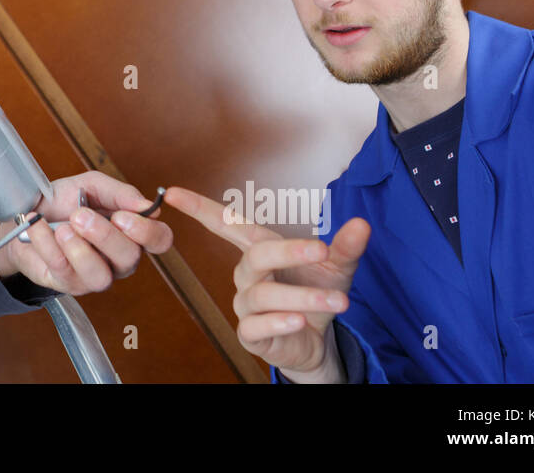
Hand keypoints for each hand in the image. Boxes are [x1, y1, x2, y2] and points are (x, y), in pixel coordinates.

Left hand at [0, 171, 171, 294]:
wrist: (27, 213)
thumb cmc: (64, 201)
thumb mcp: (92, 185)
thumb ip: (120, 193)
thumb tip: (148, 205)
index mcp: (131, 233)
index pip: (159, 240)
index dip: (148, 232)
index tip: (122, 216)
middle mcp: (118, 259)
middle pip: (129, 258)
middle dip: (105, 236)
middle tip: (81, 215)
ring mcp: (93, 275)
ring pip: (101, 277)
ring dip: (79, 249)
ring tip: (63, 228)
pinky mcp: (67, 283)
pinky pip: (63, 269)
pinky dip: (48, 243)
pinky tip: (39, 226)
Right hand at [163, 186, 369, 381]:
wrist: (320, 340)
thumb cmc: (317, 293)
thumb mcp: (336, 268)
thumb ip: (345, 247)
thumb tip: (362, 225)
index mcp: (261, 250)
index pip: (226, 224)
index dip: (199, 208)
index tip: (172, 193)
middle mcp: (247, 275)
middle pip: (256, 255)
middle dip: (289, 252)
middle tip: (321, 251)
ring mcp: (246, 304)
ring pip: (263, 294)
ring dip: (303, 296)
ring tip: (338, 300)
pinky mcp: (251, 334)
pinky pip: (256, 326)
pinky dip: (279, 322)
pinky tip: (300, 320)